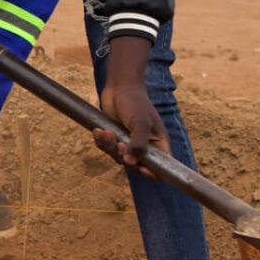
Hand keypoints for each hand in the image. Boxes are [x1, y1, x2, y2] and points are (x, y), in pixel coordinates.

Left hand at [94, 35, 171, 173]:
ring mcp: (129, 143)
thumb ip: (138, 144)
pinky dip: (102, 142)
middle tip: (119, 144)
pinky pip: (107, 149)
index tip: (140, 168)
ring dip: (110, 148)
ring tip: (106, 132)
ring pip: (119, 158)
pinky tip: (98, 131)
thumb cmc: (135, 102)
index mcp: (158, 143)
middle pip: (136, 165)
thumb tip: (131, 162)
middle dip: (124, 157)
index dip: (152, 173)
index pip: (160, 167)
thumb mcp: (140, 122)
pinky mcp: (115, 138)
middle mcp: (145, 146)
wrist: (120, 87)